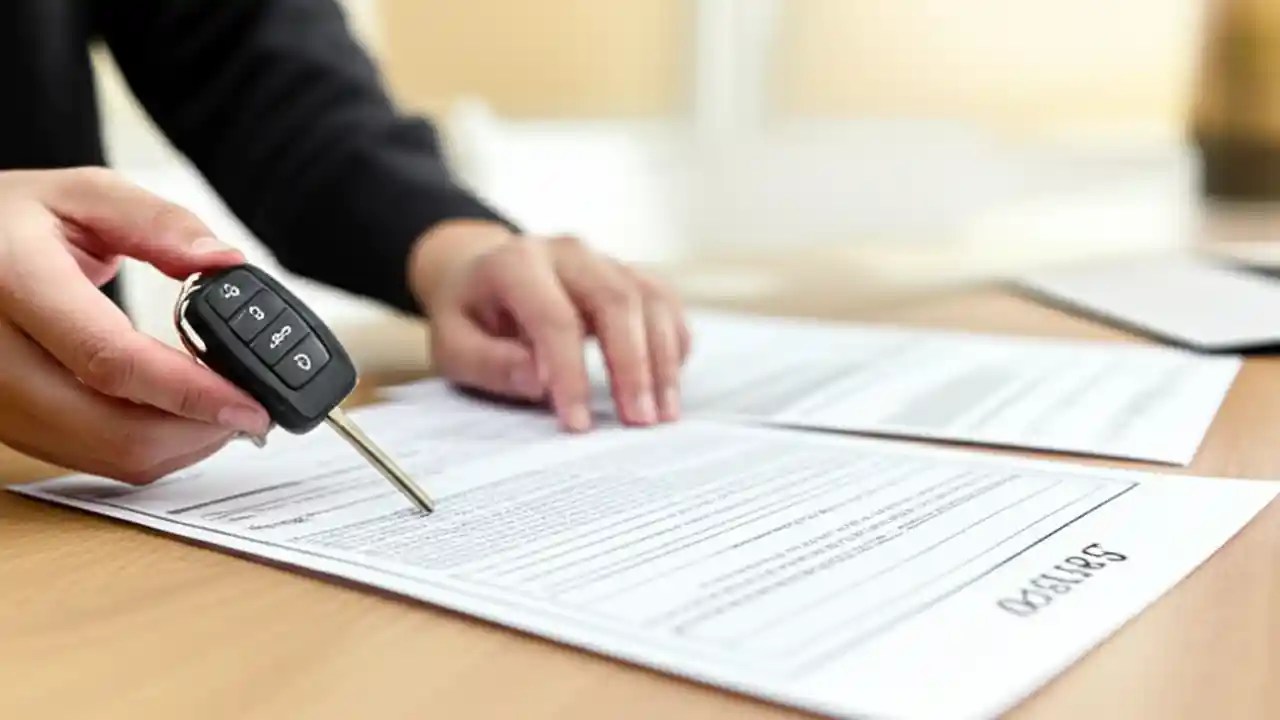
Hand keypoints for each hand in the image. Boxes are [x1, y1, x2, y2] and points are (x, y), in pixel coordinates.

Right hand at [0, 168, 270, 482]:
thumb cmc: (7, 223)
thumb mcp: (82, 195)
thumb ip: (158, 224)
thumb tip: (224, 262)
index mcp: (12, 283)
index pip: (110, 359)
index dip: (190, 392)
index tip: (249, 403)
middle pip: (113, 429)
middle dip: (200, 431)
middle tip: (253, 410)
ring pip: (104, 456)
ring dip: (179, 445)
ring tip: (223, 411)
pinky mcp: (8, 426)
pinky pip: (86, 459)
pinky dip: (145, 449)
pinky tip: (177, 418)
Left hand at [409, 220, 690, 430]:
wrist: (480, 274)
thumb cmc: (469, 316)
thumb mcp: (452, 344)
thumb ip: (490, 363)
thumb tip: (540, 381)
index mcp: (515, 262)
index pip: (554, 318)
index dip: (571, 374)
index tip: (578, 424)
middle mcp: (566, 252)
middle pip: (616, 300)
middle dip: (632, 366)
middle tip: (638, 421)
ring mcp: (602, 258)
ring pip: (649, 299)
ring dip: (661, 359)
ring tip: (663, 414)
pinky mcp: (626, 273)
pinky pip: (664, 301)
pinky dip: (673, 341)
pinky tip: (668, 384)